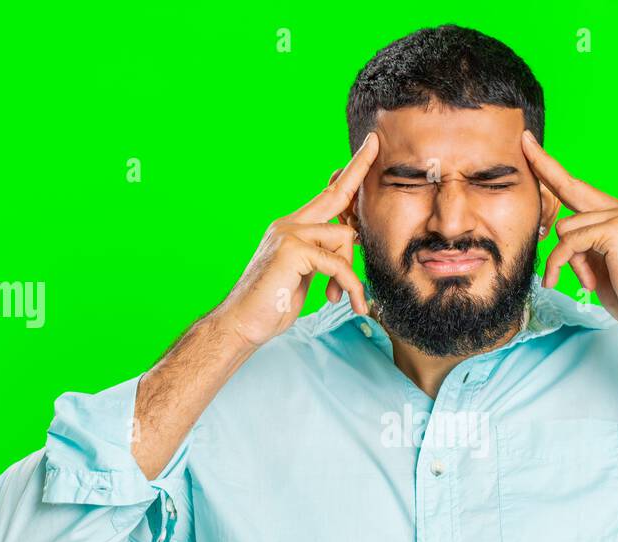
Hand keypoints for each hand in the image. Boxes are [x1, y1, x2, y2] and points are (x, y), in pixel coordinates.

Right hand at [218, 132, 377, 349]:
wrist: (242, 324)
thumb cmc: (272, 305)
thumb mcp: (303, 275)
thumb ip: (322, 255)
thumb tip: (346, 243)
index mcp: (291, 228)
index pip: (326, 197)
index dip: (347, 175)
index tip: (366, 150)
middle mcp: (288, 224)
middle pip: (335, 194)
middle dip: (358, 168)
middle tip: (375, 142)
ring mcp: (288, 234)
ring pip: (343, 238)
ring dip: (350, 274)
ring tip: (342, 298)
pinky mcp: (292, 250)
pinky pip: (337, 262)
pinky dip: (348, 284)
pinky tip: (344, 302)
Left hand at [521, 129, 617, 330]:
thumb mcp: (596, 264)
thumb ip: (580, 244)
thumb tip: (558, 232)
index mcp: (616, 214)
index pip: (576, 187)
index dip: (552, 168)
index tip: (531, 145)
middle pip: (569, 185)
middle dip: (543, 165)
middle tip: (524, 141)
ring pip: (564, 227)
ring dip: (565, 259)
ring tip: (588, 279)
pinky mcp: (615, 229)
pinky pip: (569, 242)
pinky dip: (565, 263)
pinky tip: (584, 282)